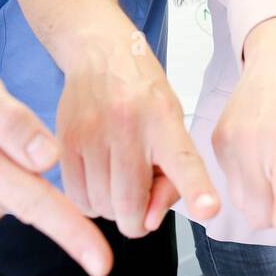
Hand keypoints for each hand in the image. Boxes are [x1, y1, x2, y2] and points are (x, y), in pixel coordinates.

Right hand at [56, 27, 218, 237]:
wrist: (100, 54)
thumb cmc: (143, 94)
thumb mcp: (173, 124)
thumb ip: (172, 175)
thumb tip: (149, 221)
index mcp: (165, 121)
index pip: (184, 161)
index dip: (196, 190)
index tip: (209, 209)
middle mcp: (129, 126)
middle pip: (130, 204)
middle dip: (137, 220)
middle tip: (140, 202)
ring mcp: (93, 133)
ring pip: (101, 206)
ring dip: (112, 208)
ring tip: (118, 179)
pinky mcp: (66, 140)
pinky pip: (77, 198)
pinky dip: (89, 202)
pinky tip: (98, 180)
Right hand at [213, 17, 275, 240]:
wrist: (274, 64)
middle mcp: (254, 143)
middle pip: (258, 212)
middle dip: (275, 216)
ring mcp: (230, 144)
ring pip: (241, 204)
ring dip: (258, 202)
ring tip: (271, 172)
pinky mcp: (215, 142)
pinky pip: (228, 184)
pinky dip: (244, 182)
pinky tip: (256, 157)